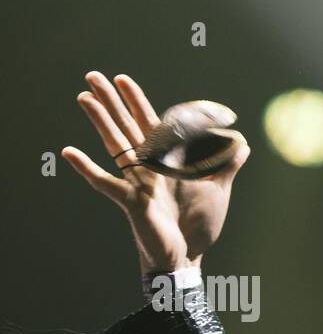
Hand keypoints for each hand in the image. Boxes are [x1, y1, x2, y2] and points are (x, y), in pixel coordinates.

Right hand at [61, 71, 249, 274]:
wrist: (188, 257)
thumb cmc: (198, 226)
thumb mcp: (217, 191)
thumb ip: (226, 166)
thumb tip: (241, 143)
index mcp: (166, 164)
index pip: (149, 126)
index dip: (136, 102)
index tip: (122, 80)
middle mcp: (147, 169)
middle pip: (127, 128)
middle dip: (111, 102)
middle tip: (92, 75)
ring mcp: (137, 184)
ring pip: (116, 146)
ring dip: (100, 121)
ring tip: (84, 97)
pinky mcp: (132, 203)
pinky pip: (106, 184)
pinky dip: (88, 169)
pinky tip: (70, 152)